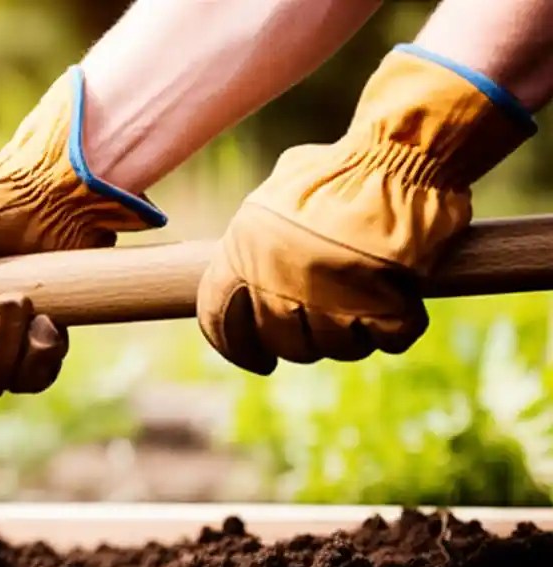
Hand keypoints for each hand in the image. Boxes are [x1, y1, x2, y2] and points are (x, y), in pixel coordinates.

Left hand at [198, 45, 535, 375]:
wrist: (403, 151)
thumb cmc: (344, 166)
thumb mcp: (281, 191)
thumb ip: (261, 236)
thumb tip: (253, 268)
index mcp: (244, 250)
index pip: (219, 319)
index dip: (237, 346)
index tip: (260, 359)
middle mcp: (278, 280)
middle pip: (283, 342)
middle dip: (307, 337)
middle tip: (332, 316)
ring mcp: (329, 297)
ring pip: (336, 347)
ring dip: (355, 332)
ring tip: (370, 298)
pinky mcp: (382, 304)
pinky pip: (387, 339)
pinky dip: (397, 326)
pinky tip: (402, 299)